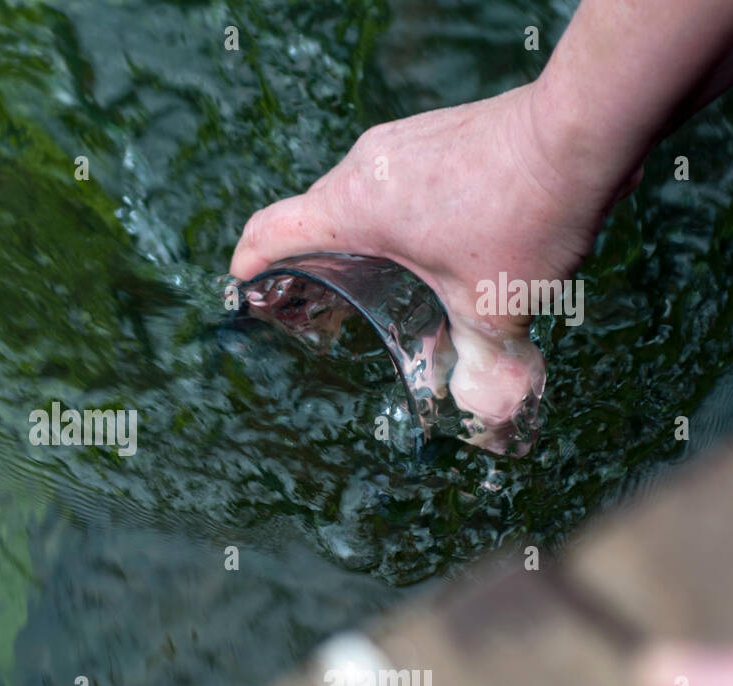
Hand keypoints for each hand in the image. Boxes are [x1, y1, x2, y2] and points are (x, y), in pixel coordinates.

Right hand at [230, 83, 636, 452]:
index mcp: (353, 209)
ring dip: (355, 237)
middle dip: (307, 262)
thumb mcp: (493, 307)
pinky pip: (389, 175)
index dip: (247, 264)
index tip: (242, 290)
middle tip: (321, 306)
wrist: (583, 129)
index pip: (269, 231)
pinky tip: (429, 242)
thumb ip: (479, 365)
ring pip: (353, 195)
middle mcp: (364, 167)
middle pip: (311, 217)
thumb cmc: (525, 213)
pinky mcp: (431, 132)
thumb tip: (481, 417)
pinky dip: (390, 212)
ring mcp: (399, 142)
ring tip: (378, 279)